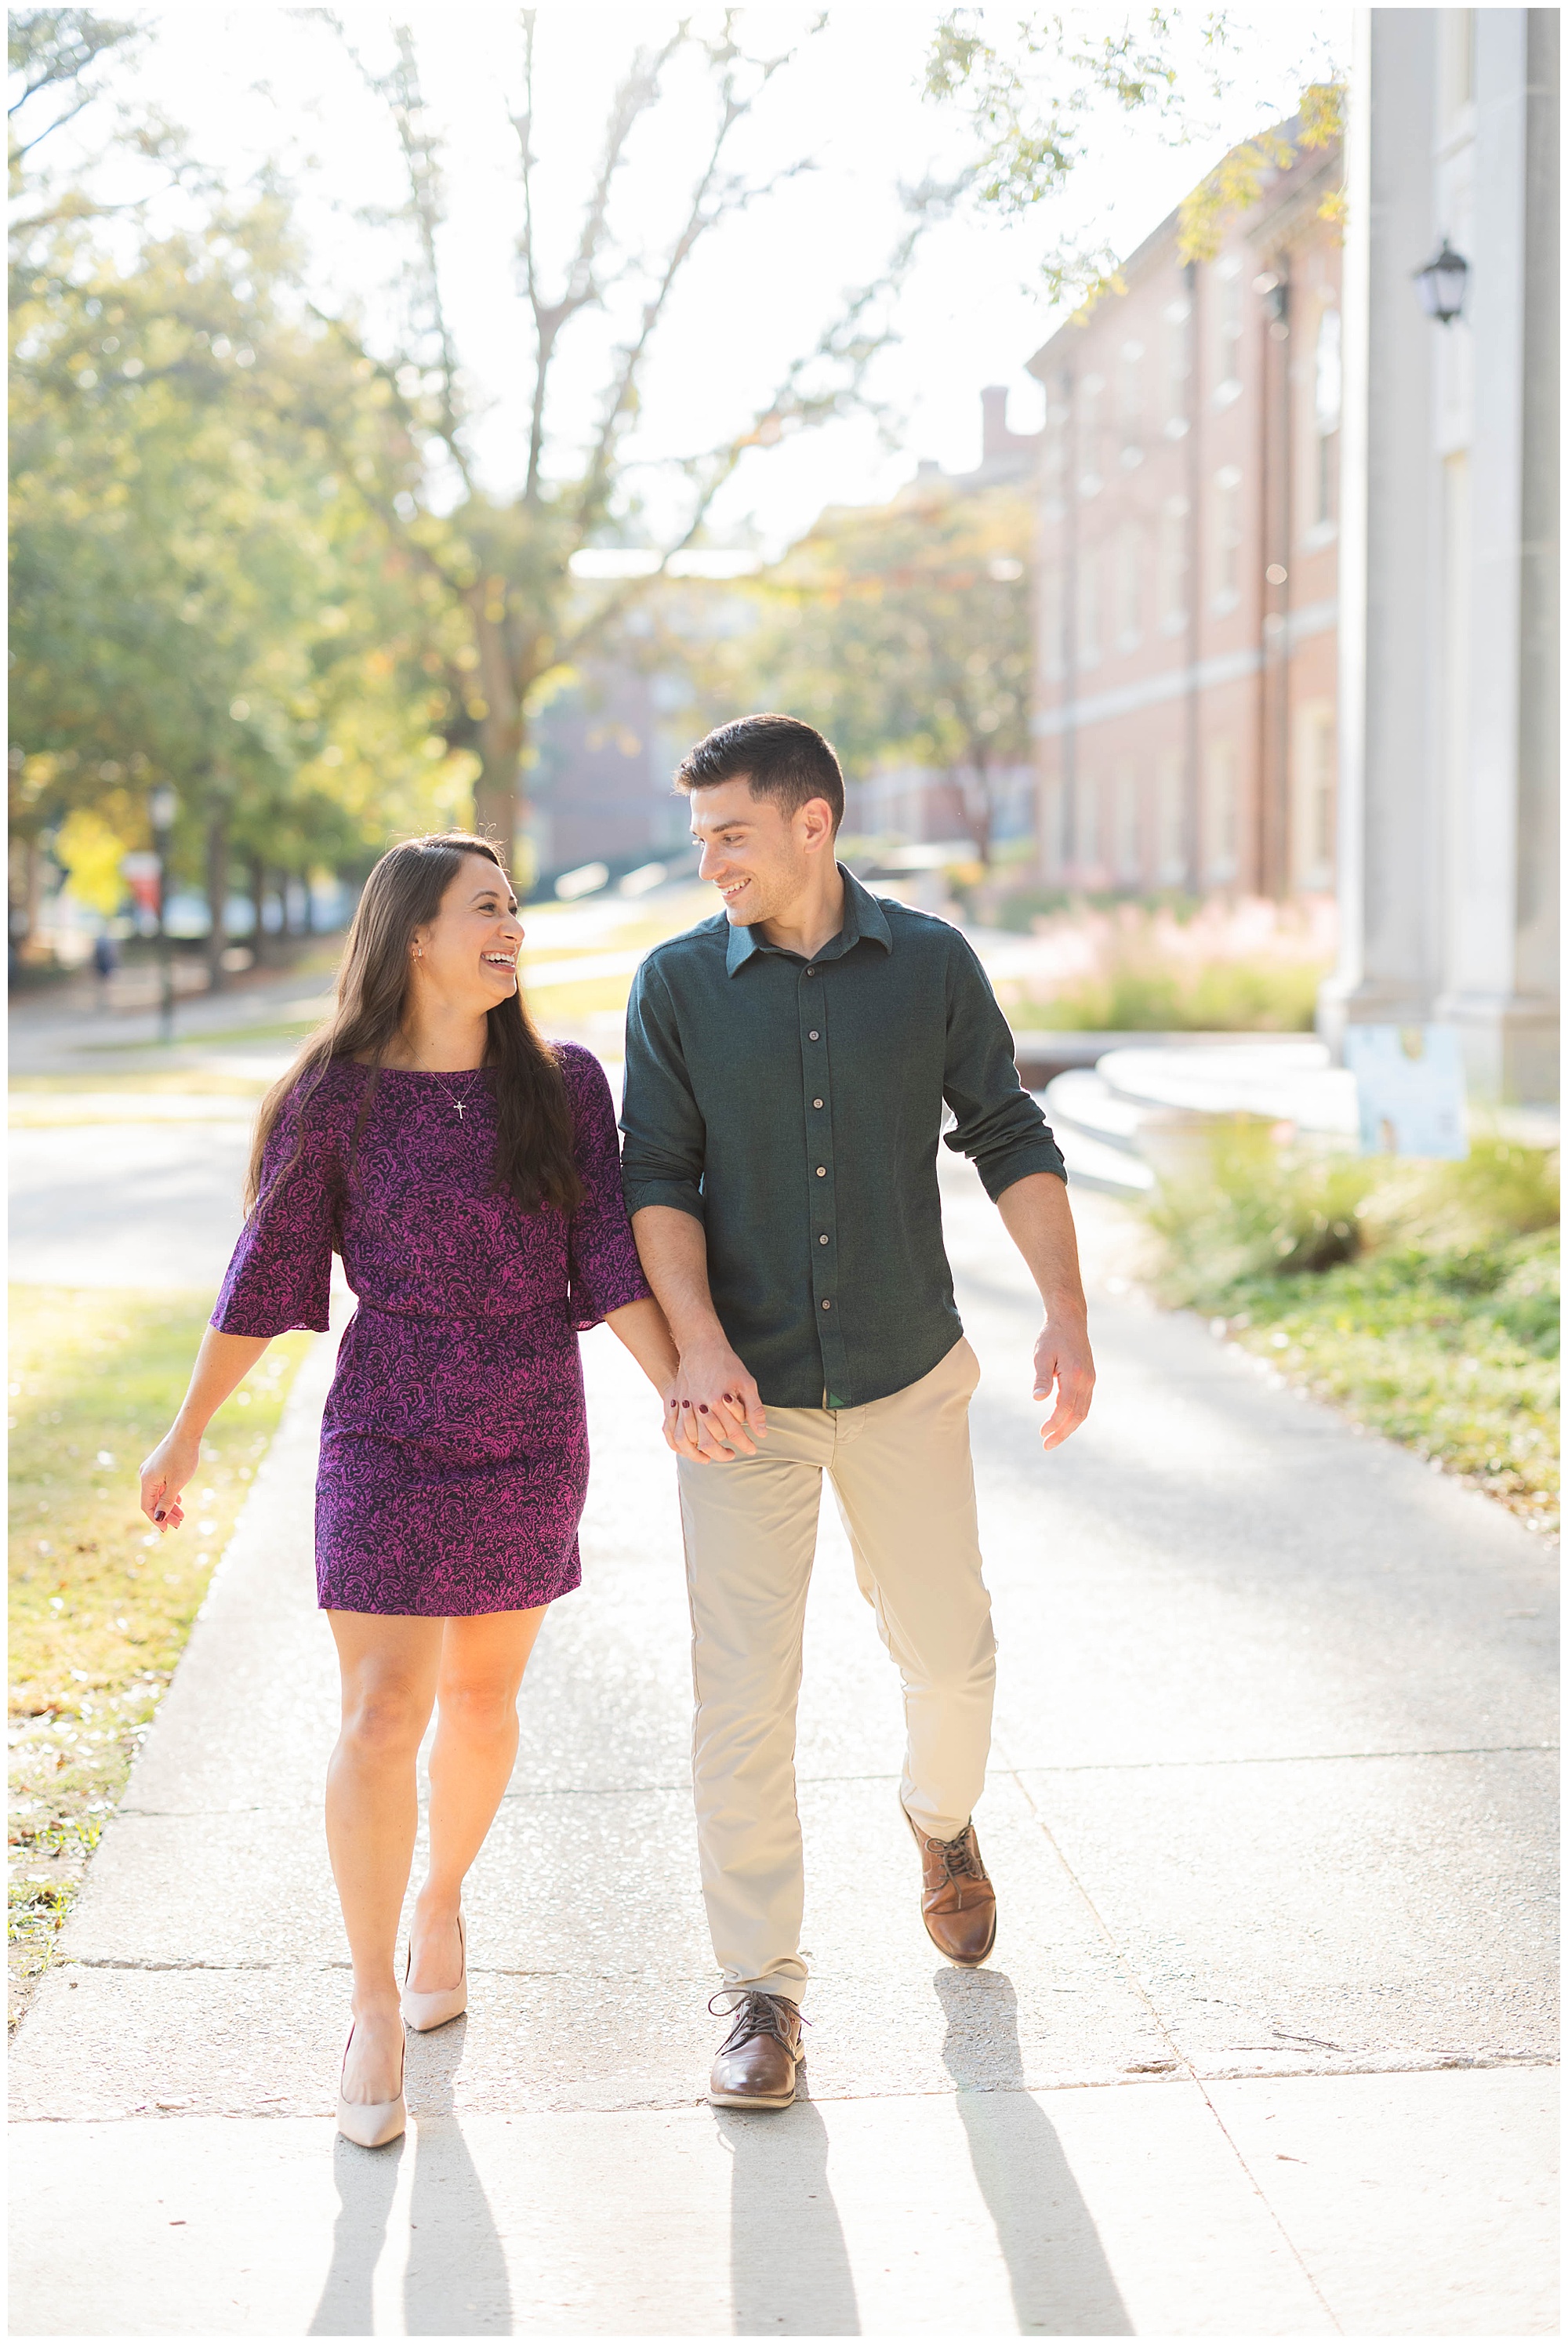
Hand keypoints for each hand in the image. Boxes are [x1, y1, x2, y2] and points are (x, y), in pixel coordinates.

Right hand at [139, 1424, 200, 1528]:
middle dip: (165, 1514)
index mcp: (147, 1481)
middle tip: (178, 1524)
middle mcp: (146, 1475)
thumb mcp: (177, 1483)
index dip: (156, 1519)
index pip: (147, 1506)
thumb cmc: (183, 1457)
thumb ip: (167, 1501)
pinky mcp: (159, 1465)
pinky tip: (179, 1502)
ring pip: (159, 1493)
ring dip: (169, 1505)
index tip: (167, 1529)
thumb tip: (159, 1517)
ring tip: (182, 1516)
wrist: (186, 1433)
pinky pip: (162, 1485)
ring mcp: (152, 1470)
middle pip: (153, 1501)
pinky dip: (170, 1494)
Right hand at [664, 1335, 766, 1463]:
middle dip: (723, 1454)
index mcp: (719, 1401)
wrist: (701, 1345)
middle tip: (732, 1455)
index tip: (752, 1450)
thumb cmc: (727, 1364)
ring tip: (710, 1457)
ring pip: (687, 1440)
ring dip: (699, 1453)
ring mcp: (683, 1405)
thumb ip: (755, 1409)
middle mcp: (699, 1405)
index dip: (745, 1444)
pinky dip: (679, 1444)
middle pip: (709, 1442)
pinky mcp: (673, 1402)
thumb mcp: (747, 1383)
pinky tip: (690, 1448)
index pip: (734, 1433)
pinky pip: (671, 1430)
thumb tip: (761, 1434)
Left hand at [1033, 1313, 1093, 1452]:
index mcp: (1076, 1375)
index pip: (1066, 1407)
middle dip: (1063, 1432)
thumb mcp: (1042, 1355)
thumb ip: (1041, 1378)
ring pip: (1083, 1411)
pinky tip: (1062, 1421)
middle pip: (1078, 1415)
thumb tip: (1038, 1399)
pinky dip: (1074, 1416)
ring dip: (1069, 1427)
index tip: (1042, 1434)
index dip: (1055, 1424)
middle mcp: (1087, 1380)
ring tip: (1053, 1438)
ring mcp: (1090, 1380)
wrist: (1069, 1320)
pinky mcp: (1089, 1378)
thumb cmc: (1052, 1336)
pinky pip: (1084, 1403)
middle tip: (1047, 1445)